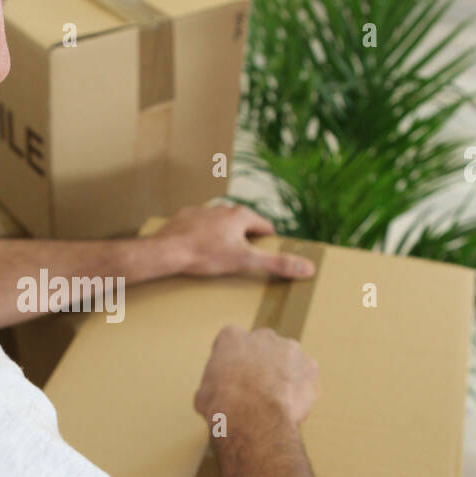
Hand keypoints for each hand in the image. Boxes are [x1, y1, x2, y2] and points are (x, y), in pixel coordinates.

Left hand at [153, 202, 314, 280]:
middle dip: (244, 240)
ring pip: (220, 224)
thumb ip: (277, 264)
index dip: (268, 242)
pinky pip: (199, 226)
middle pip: (242, 224)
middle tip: (241, 258)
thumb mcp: (246, 261)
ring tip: (219, 255)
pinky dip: (202, 235)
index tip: (265, 254)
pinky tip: (198, 249)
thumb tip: (308, 268)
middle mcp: (222, 208)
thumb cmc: (206, 255)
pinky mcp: (184, 217)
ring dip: (223, 236)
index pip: (264, 227)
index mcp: (240, 215)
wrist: (167, 251)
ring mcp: (202, 211)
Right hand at [193, 325, 320, 429]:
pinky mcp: (310, 368)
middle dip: (262, 365)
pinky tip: (291, 408)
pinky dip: (301, 391)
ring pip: (288, 361)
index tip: (232, 378)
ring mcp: (291, 350)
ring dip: (284, 376)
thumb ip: (212, 387)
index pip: (231, 343)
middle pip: (263, 347)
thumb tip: (213, 398)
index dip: (232, 363)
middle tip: (256, 390)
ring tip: (276, 401)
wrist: (253, 417)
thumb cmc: (223, 405)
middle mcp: (263, 336)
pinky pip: (306, 379)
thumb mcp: (203, 395)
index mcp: (231, 337)